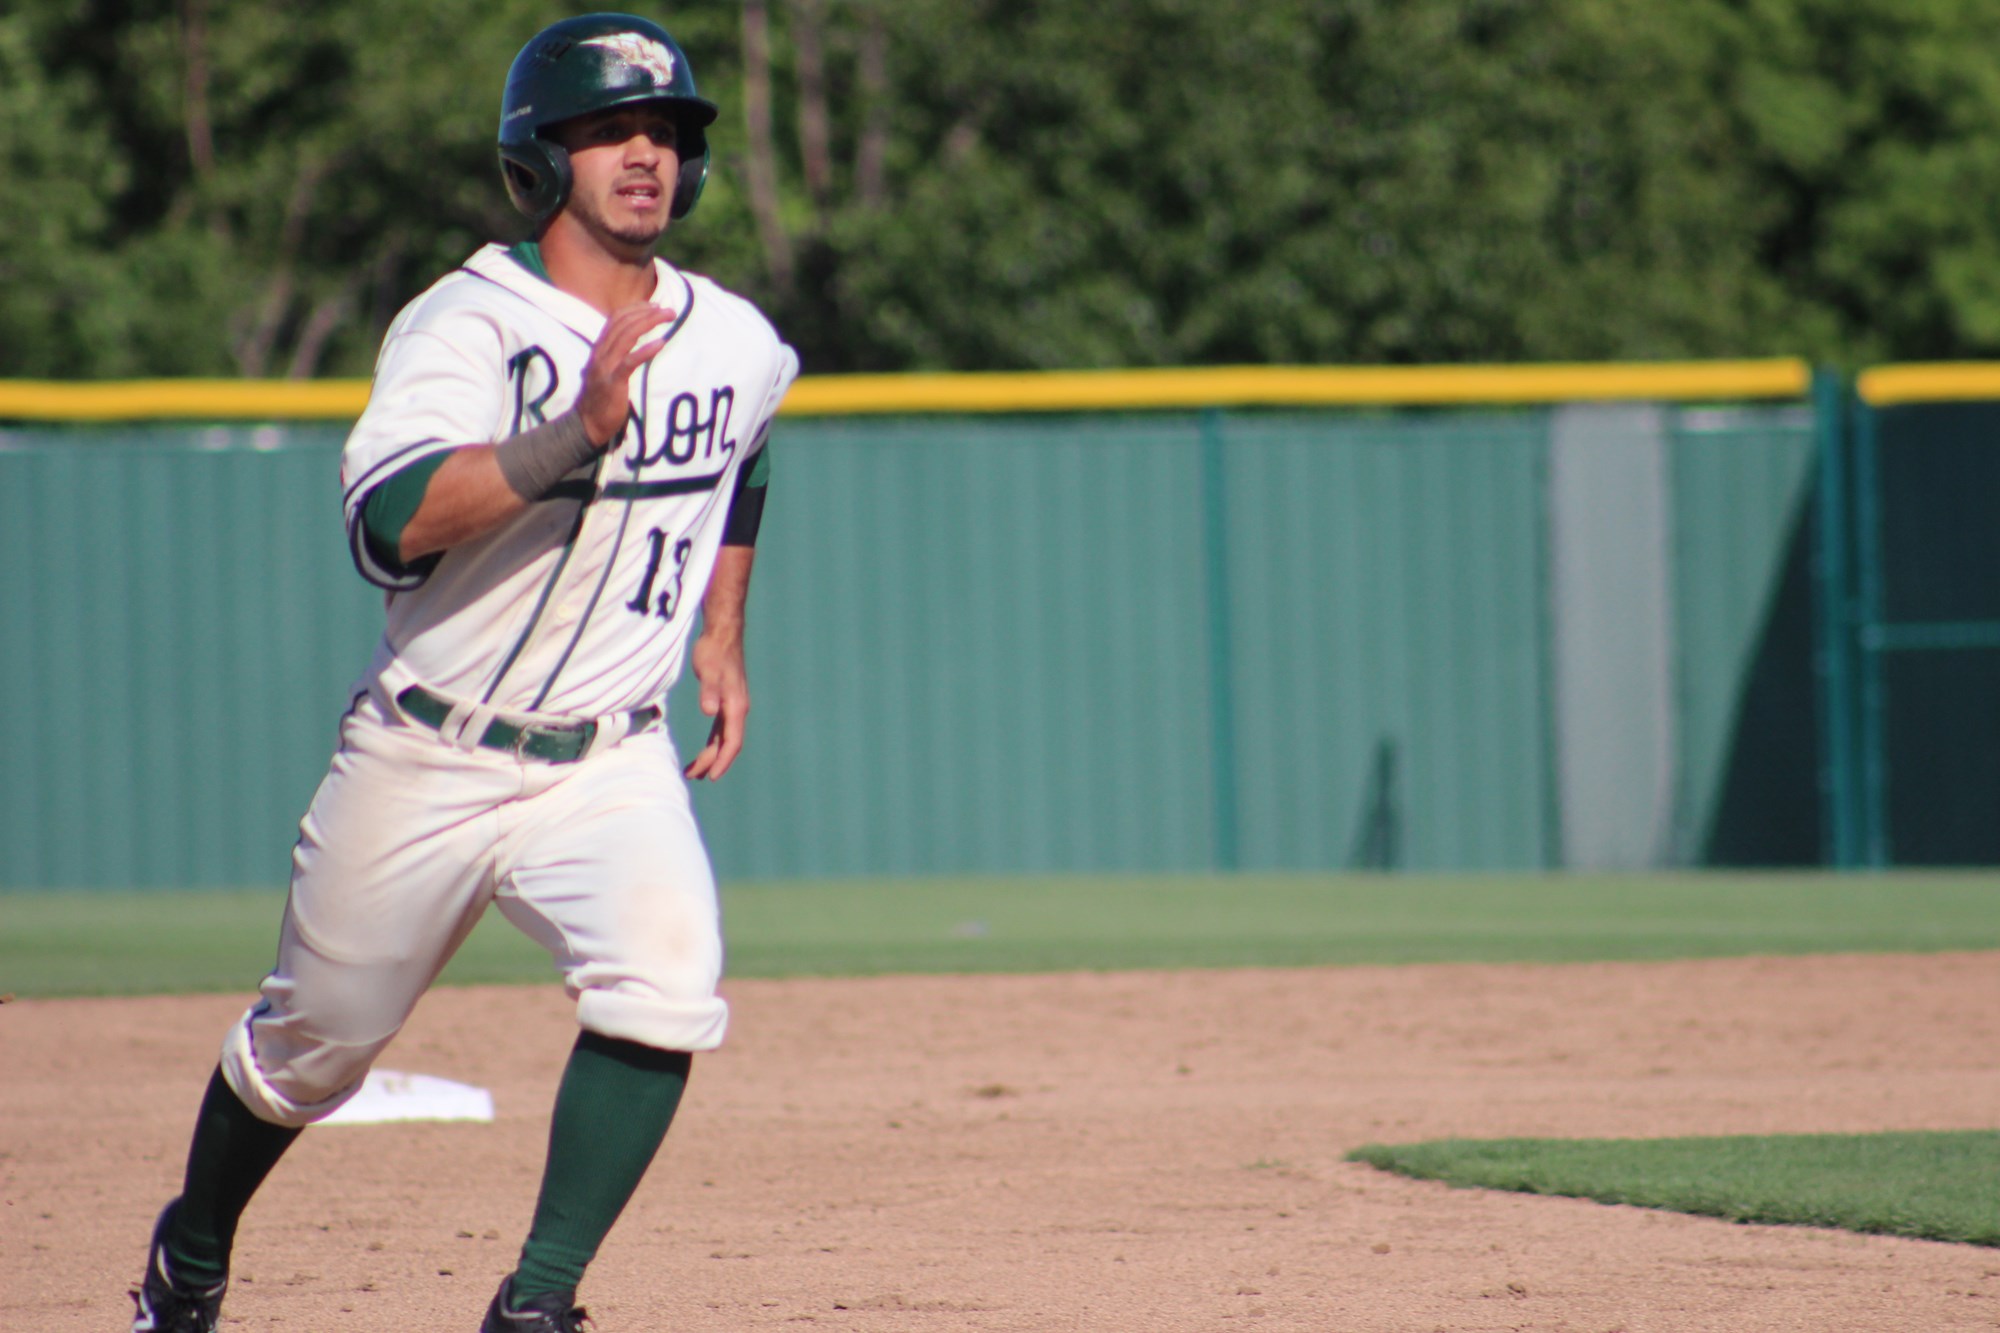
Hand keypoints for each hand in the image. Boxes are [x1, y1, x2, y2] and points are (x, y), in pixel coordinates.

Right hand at [578, 303, 672, 446]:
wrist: (587, 424)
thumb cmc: (602, 399)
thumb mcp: (607, 372)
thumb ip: (617, 357)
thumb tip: (635, 345)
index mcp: (599, 349)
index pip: (615, 319)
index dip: (635, 309)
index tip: (654, 305)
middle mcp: (600, 353)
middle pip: (623, 323)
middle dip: (647, 312)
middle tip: (668, 310)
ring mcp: (605, 367)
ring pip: (627, 336)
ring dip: (649, 323)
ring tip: (668, 318)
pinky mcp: (612, 383)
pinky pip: (630, 362)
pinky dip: (646, 350)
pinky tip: (661, 343)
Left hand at [682, 630, 748, 780]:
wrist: (722, 634)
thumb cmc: (714, 651)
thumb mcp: (708, 671)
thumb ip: (709, 691)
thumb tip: (709, 711)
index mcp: (736, 706)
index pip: (732, 741)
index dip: (722, 760)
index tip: (711, 776)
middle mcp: (738, 710)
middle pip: (727, 744)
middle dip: (712, 762)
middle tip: (692, 776)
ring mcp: (732, 706)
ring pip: (724, 739)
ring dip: (711, 755)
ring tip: (694, 770)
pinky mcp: (725, 701)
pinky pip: (721, 730)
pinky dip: (713, 743)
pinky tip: (704, 750)